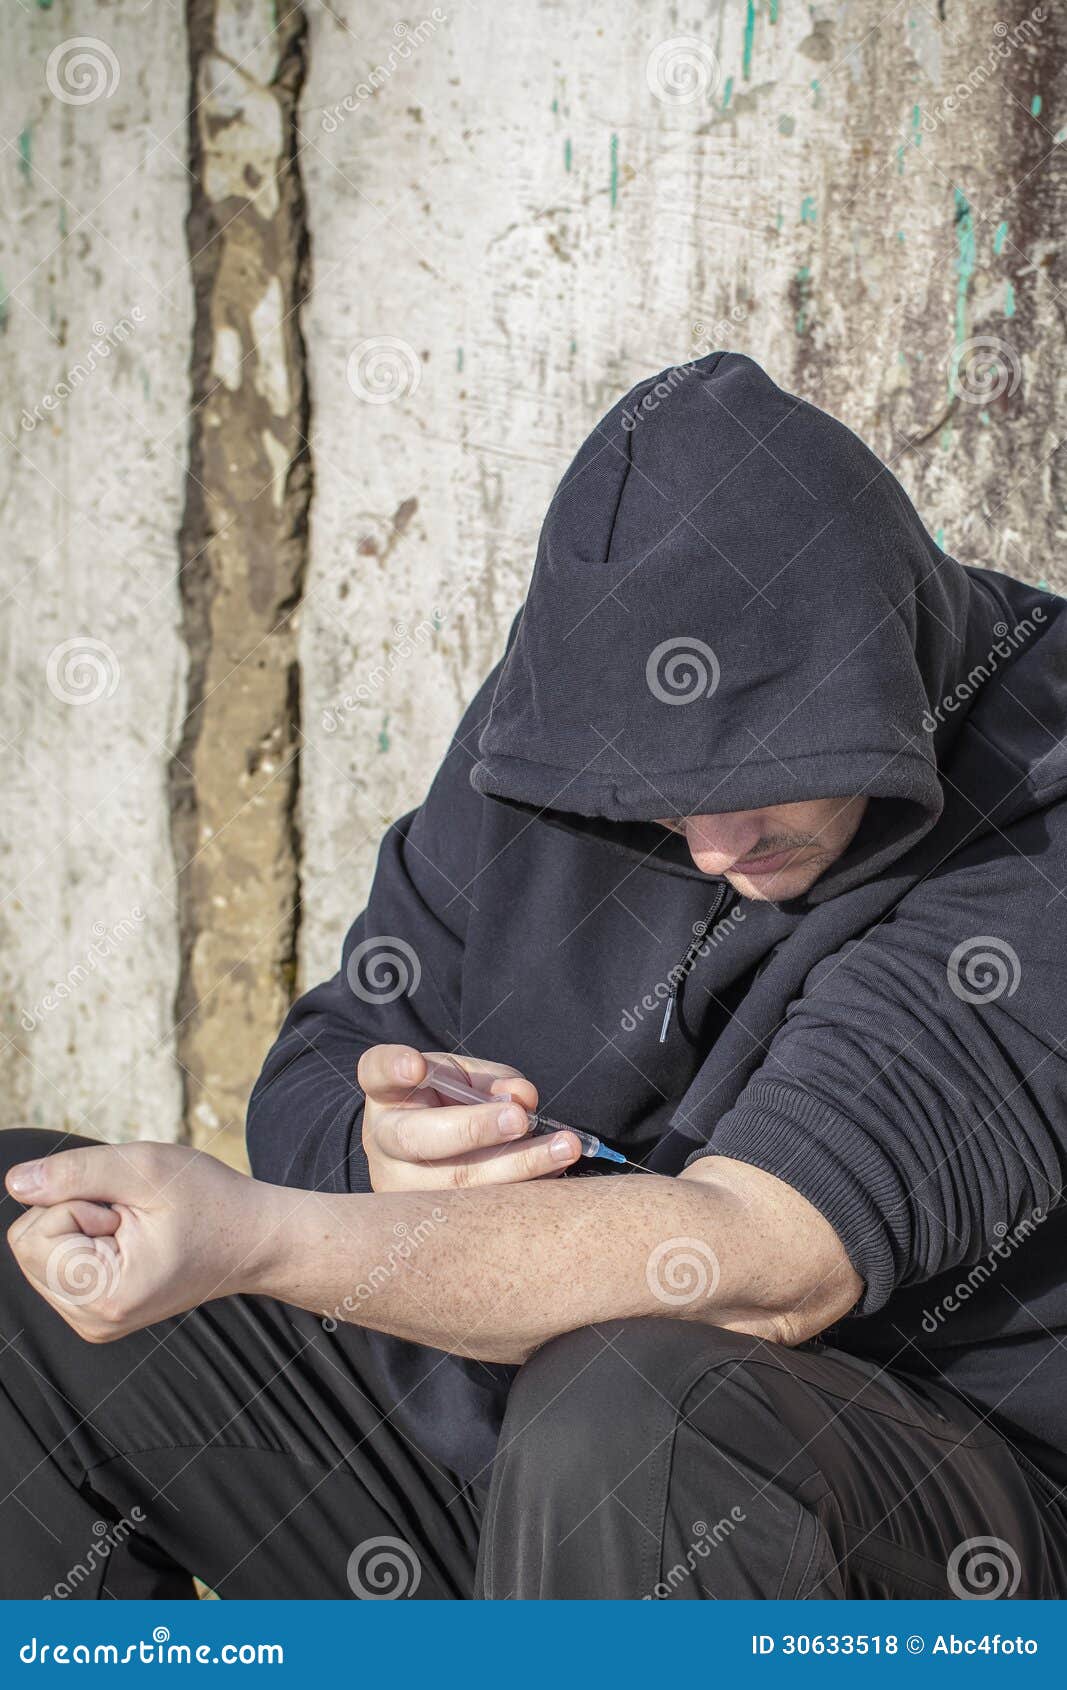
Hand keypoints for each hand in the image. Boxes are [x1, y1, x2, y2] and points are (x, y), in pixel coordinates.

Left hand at [4, 1141, 266, 1341]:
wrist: (252, 1239)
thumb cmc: (211, 1202)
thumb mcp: (145, 1169)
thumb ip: (74, 1173)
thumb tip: (16, 1181)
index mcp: (104, 1299)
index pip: (32, 1236)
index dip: (77, 1204)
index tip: (128, 1211)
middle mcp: (91, 1322)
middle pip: (29, 1245)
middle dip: (74, 1212)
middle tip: (131, 1217)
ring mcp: (93, 1321)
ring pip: (40, 1250)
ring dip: (80, 1223)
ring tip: (134, 1226)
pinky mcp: (96, 1310)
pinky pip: (58, 1260)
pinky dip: (85, 1236)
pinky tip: (129, 1238)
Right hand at [359, 1045, 582, 1190]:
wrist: (430, 1155)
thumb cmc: (446, 1105)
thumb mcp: (463, 1079)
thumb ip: (491, 1081)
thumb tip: (523, 1098)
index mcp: (387, 1095)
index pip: (377, 1074)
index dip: (391, 1069)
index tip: (413, 1065)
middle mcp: (385, 1143)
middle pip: (419, 1138)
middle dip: (473, 1129)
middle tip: (519, 1118)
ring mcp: (403, 1188)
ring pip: (457, 1185)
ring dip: (518, 1164)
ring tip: (564, 1147)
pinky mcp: (432, 1224)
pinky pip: (484, 1210)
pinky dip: (527, 1186)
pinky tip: (557, 1169)